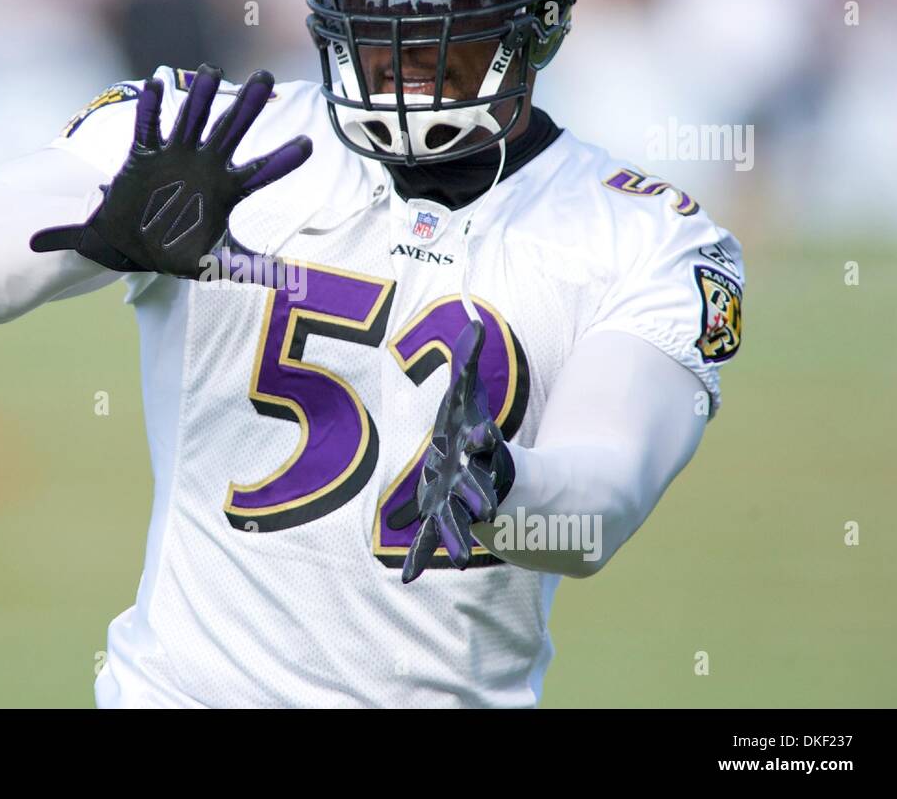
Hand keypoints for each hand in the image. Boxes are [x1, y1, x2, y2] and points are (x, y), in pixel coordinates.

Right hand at [30, 64, 311, 279]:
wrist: (128, 246)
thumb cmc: (173, 251)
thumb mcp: (211, 263)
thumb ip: (246, 267)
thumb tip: (286, 278)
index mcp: (226, 189)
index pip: (261, 171)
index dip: (283, 159)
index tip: (307, 144)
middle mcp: (205, 165)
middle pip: (231, 130)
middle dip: (248, 105)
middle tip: (266, 77)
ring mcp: (175, 156)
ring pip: (191, 120)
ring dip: (200, 97)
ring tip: (211, 70)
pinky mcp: (145, 155)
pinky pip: (148, 128)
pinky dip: (151, 109)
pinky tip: (157, 86)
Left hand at [389, 320, 515, 583]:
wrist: (491, 477)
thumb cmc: (474, 430)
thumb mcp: (472, 396)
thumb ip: (469, 363)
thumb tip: (472, 320)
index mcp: (483, 449)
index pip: (488, 443)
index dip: (486, 438)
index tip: (486, 437)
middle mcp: (475, 480)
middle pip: (480, 489)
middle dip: (479, 497)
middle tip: (486, 509)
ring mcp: (458, 504)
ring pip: (459, 524)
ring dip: (457, 539)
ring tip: (457, 562)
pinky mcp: (439, 518)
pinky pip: (428, 540)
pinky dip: (418, 556)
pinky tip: (405, 577)